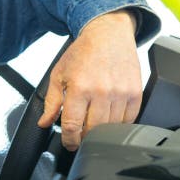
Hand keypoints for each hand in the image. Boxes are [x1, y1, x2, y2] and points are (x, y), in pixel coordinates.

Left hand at [37, 10, 140, 150]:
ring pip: (112, 127)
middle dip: (84, 138)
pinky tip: (109, 119)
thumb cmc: (82, 53)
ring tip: (93, 127)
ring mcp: (121, 93)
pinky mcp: (135, 93)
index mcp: (79, 88)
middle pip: (93, 130)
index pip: (72, 126)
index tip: (69, 144)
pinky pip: (129, 119)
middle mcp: (101, 92)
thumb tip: (44, 123)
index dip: (69, 140)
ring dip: (102, 132)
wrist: (108, 35)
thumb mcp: (58, 75)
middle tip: (80, 138)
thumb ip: (51, 102)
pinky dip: (119, 124)